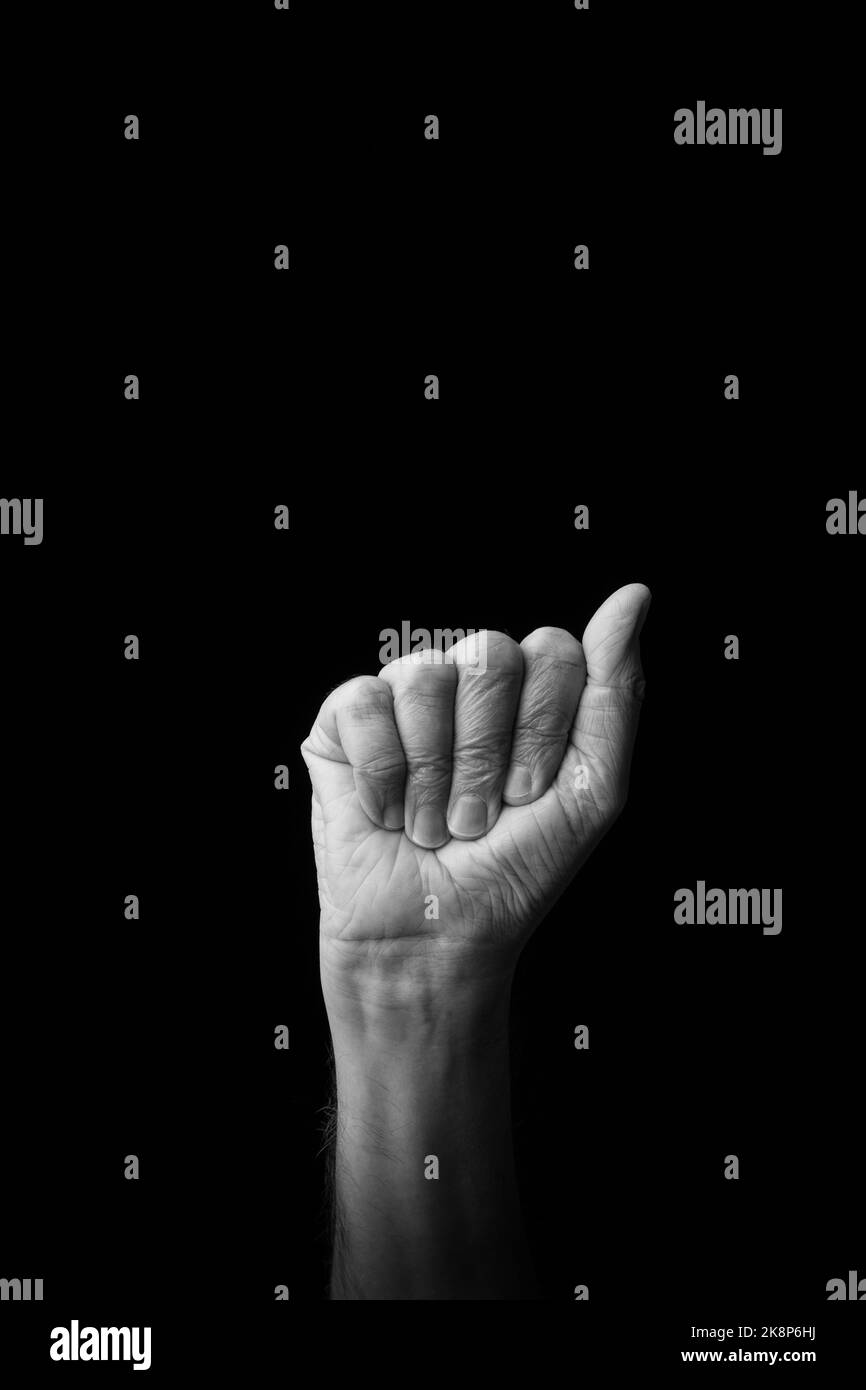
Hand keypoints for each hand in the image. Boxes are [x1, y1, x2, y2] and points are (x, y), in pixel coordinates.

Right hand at [301, 583, 650, 1015]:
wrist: (434, 937)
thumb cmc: (515, 871)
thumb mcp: (593, 789)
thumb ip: (615, 691)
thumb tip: (635, 595)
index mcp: (530, 691)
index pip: (551, 650)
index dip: (543, 730)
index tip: (531, 795)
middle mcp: (467, 683)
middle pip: (489, 654)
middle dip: (489, 756)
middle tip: (478, 814)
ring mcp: (405, 697)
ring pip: (425, 675)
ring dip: (434, 774)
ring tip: (432, 820)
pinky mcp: (344, 720)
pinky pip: (364, 700)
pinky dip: (382, 772)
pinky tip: (385, 810)